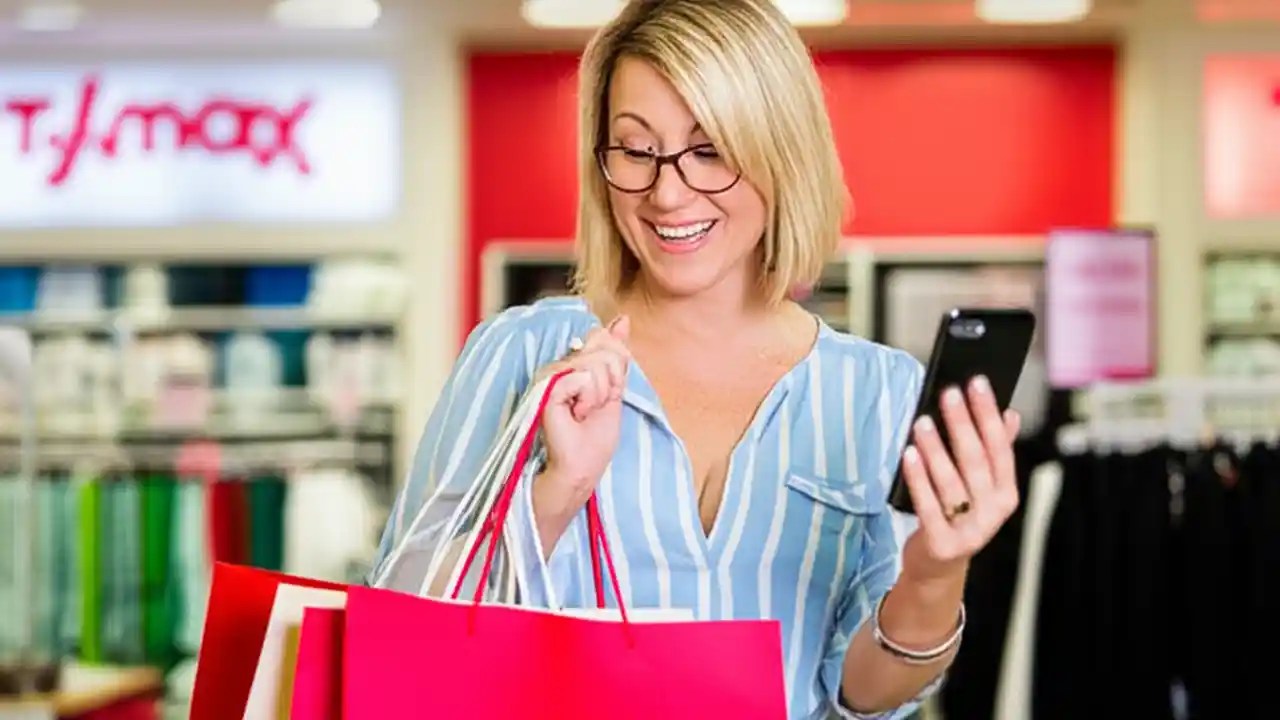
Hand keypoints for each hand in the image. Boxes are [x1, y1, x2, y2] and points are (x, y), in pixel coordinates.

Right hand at [533, 315, 630, 525]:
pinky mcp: (546, 388)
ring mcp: (550, 374)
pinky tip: (577, 414)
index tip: (608, 393)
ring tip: (584, 412)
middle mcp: (558, 364)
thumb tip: (622, 319)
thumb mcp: (614, 388)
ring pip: (596, 364)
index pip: (604, 338)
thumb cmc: (594, 436)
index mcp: (572, 363)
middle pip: (605, 349)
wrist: (580, 468)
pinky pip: (583, 378)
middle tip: (595, 406)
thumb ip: (616, 354)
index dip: (617, 366)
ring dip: (601, 394)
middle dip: (612, 381)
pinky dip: (589, 400)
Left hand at [898, 375, 1020, 586]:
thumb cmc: (958, 517)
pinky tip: (908, 454)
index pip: (1000, 447)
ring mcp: (970, 531)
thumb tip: (1011, 414)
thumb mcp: (982, 488)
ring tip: (923, 421)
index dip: (989, 414)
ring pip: (951, 481)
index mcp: (1007, 494)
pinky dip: (918, 478)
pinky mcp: (943, 543)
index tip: (977, 383)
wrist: (938, 568)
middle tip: (948, 393)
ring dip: (936, 448)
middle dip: (962, 423)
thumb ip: (996, 452)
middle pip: (976, 460)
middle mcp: (994, 512)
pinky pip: (928, 505)